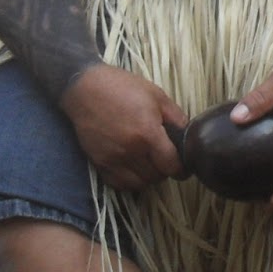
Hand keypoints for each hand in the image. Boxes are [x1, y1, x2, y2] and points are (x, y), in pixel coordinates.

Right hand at [59, 63, 186, 191]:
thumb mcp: (157, 96)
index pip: (171, 165)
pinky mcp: (99, 163)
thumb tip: (187, 137)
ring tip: (150, 164)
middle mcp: (130, 151)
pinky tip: (133, 168)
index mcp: (148, 133)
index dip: (181, 169)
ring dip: (148, 177)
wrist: (85, 89)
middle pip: (156, 177)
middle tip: (165, 160)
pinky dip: (130, 181)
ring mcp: (113, 159)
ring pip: (139, 184)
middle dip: (165, 171)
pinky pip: (119, 184)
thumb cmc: (123, 87)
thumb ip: (176, 118)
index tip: (184, 167)